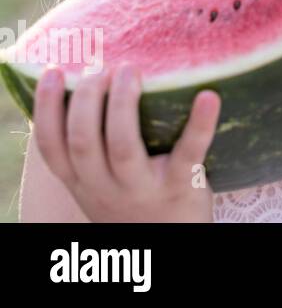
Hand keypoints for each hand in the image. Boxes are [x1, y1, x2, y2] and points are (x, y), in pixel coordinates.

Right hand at [33, 65, 219, 221]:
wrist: (170, 239)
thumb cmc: (134, 199)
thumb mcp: (100, 183)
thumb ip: (90, 150)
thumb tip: (85, 86)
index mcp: (81, 182)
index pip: (51, 147)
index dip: (46, 109)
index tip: (52, 73)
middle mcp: (104, 187)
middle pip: (83, 142)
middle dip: (87, 100)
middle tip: (101, 69)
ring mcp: (142, 189)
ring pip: (122, 147)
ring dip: (122, 105)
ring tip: (130, 71)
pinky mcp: (181, 187)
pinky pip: (189, 153)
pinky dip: (199, 123)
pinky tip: (208, 96)